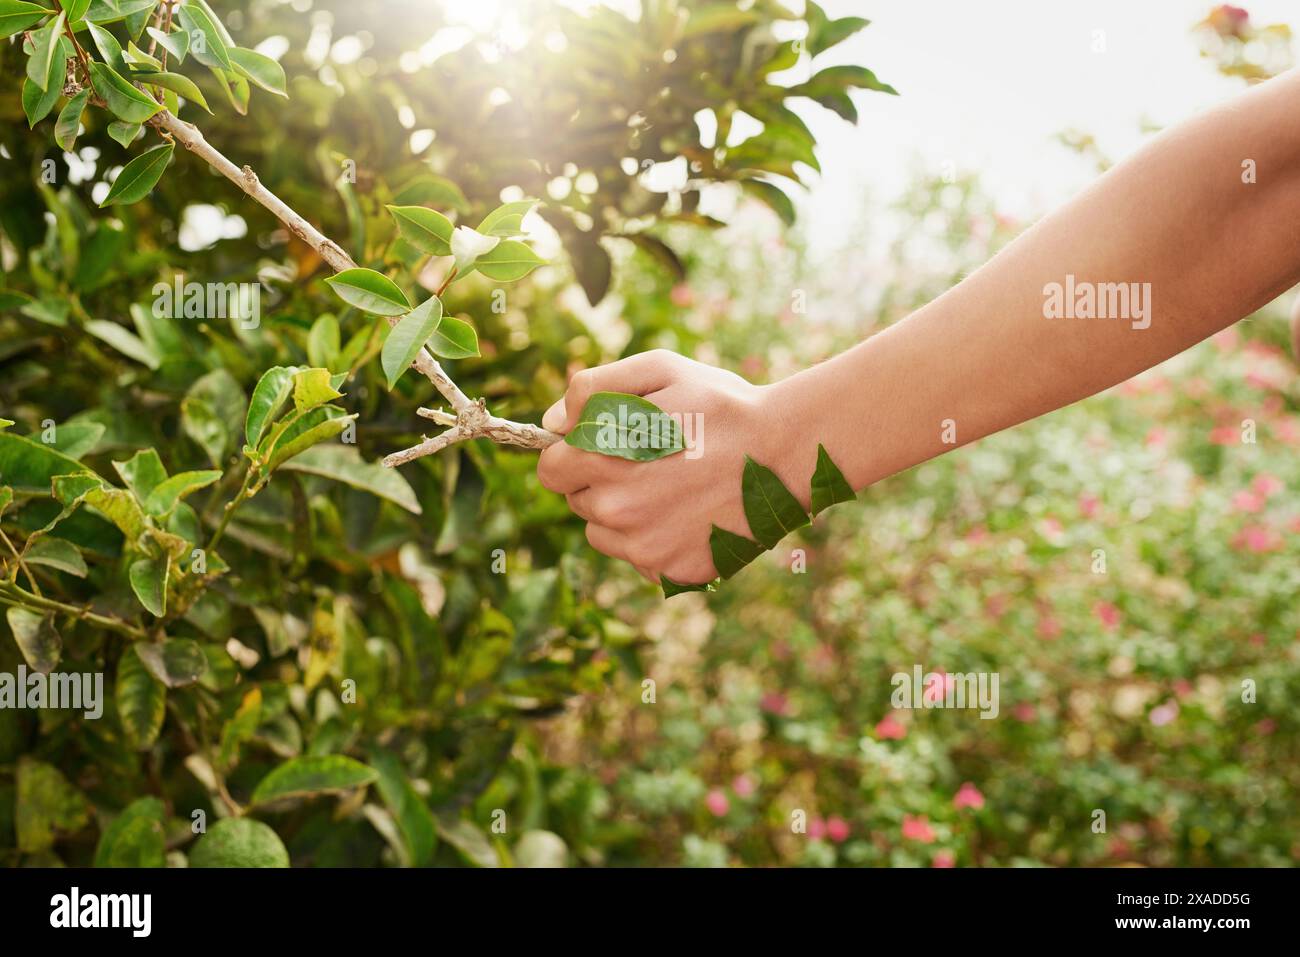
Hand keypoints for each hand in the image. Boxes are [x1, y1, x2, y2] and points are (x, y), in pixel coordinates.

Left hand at [537, 350, 793, 583]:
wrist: (787, 452)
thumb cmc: (722, 406)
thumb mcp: (660, 371)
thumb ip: (594, 389)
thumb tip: (554, 424)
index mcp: (602, 460)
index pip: (551, 471)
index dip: (574, 455)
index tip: (604, 446)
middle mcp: (617, 512)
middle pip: (579, 503)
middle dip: (602, 482)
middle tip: (652, 461)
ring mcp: (646, 549)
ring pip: (606, 535)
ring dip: (626, 516)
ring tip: (674, 487)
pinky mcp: (675, 574)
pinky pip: (644, 560)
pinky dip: (659, 541)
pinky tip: (693, 514)